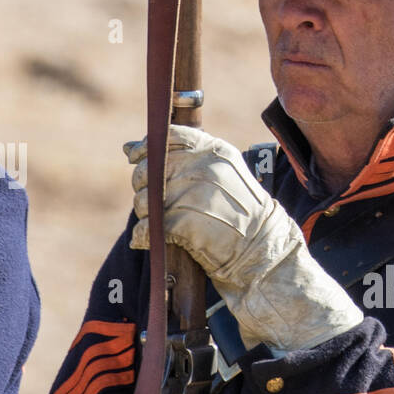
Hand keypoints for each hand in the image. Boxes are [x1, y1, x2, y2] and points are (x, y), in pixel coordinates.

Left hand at [124, 125, 361, 352]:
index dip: (147, 147)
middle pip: (152, 169)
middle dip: (145, 187)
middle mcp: (205, 168)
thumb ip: (184, 160)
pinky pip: (148, 226)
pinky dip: (143, 235)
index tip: (135, 157)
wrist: (265, 256)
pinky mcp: (185, 223)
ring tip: (160, 224)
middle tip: (156, 203)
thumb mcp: (225, 177)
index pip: (169, 138)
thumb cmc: (244, 218)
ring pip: (146, 199)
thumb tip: (129, 149)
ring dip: (145, 213)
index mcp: (216, 152)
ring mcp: (195, 195)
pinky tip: (148, 239)